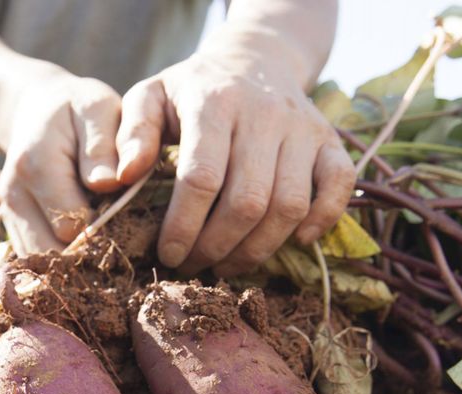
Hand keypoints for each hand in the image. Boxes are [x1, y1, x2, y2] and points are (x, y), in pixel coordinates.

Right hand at [0, 72, 124, 254]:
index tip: (133, 221)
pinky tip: (89, 248)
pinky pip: (37, 262)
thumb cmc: (77, 108)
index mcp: (36, 165)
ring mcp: (9, 215)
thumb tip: (109, 183)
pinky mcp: (13, 228)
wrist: (37, 111)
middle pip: (55, 252)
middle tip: (126, 241)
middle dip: (92, 254)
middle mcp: (14, 196)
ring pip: (43, 265)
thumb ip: (103, 145)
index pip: (72, 224)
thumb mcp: (96, 108)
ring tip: (108, 249)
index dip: (108, 229)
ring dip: (76, 265)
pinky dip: (63, 264)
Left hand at [116, 45, 355, 276]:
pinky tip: (296, 241)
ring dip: (257, 248)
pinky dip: (323, 219)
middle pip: (247, 201)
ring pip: (289, 205)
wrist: (254, 59)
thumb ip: (131, 134)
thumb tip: (121, 177)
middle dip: (216, 246)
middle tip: (193, 266)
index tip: (167, 254)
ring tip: (227, 264)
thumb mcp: (150, 96)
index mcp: (214, 103)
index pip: (202, 178)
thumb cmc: (192, 90)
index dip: (184, 226)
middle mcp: (265, 114)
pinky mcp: (330, 140)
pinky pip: (340, 185)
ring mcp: (303, 128)